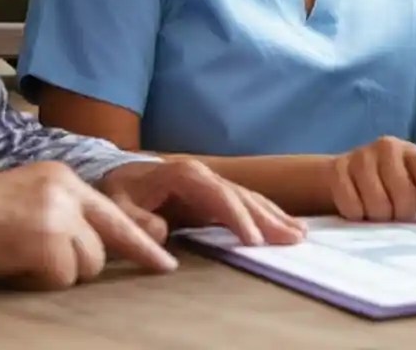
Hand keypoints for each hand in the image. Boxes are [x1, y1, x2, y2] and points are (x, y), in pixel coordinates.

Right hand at [0, 161, 179, 290]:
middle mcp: (67, 190)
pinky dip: (37, 282)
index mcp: (63, 177)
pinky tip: (11, 267)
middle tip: (56, 264)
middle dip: (84, 263)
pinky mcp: (46, 241)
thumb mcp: (27, 201)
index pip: (114, 213)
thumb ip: (66, 215)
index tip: (166, 264)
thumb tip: (101, 247)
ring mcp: (58, 215)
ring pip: (86, 266)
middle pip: (106, 244)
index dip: (141, 242)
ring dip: (55, 274)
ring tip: (17, 258)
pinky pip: (61, 280)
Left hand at [98, 159, 306, 245]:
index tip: (254, 241)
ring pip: (249, 199)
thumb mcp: (116, 205)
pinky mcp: (216, 194)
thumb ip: (136, 220)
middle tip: (293, 238)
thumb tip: (160, 233)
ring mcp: (213, 182)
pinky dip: (267, 214)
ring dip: (275, 216)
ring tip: (299, 233)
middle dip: (268, 218)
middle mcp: (205, 175)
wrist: (119, 175)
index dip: (237, 219)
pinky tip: (285, 224)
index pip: (218, 196)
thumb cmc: (119, 192)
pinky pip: (246, 203)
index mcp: (184, 174)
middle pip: (242, 197)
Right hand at [330, 137, 415, 223]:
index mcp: (414, 152)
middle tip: (397, 213)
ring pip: (377, 205)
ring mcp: (361, 156)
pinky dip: (356, 216)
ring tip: (378, 210)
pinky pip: (352, 207)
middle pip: (404, 196)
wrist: (345, 172)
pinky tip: (359, 207)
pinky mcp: (338, 168)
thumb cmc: (395, 182)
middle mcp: (389, 147)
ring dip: (378, 218)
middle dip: (402, 214)